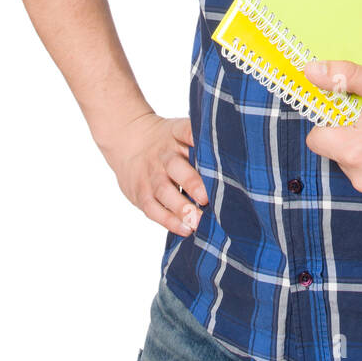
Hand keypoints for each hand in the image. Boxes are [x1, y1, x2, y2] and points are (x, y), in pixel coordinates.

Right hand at [98, 111, 208, 236]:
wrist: (127, 142)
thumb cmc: (167, 143)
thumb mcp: (179, 132)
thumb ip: (200, 142)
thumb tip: (234, 154)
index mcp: (174, 135)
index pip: (185, 131)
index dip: (195, 137)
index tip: (213, 148)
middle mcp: (162, 155)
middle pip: (175, 167)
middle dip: (191, 182)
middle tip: (206, 197)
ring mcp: (150, 176)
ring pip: (164, 192)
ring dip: (182, 208)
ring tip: (198, 221)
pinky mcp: (141, 195)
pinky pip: (154, 209)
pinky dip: (169, 221)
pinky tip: (186, 229)